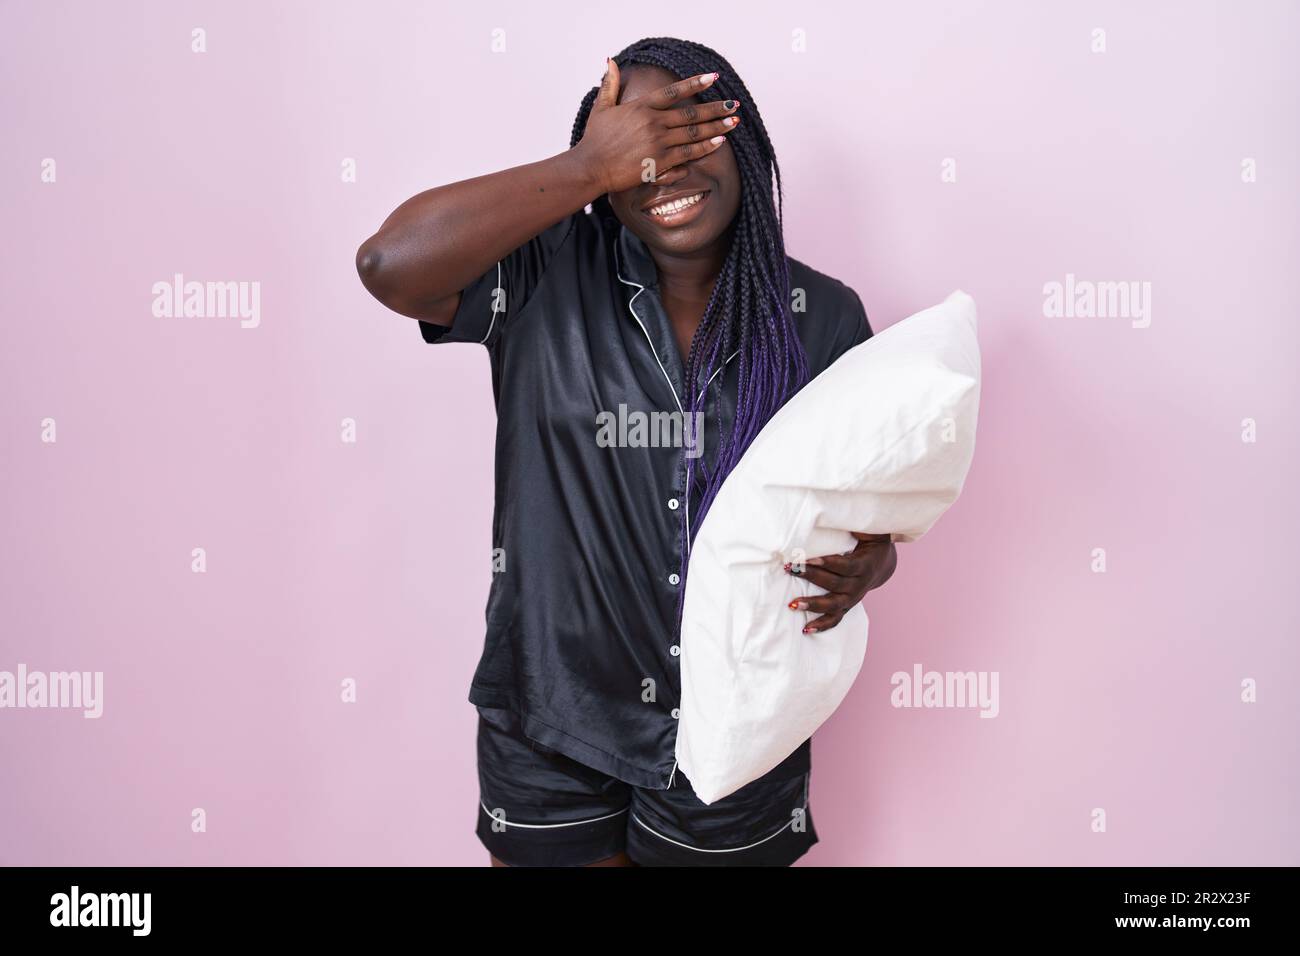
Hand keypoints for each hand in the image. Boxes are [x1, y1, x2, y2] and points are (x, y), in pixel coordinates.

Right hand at [575, 58, 740, 194]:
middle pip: (691, 113)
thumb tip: (610, 61)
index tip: (713, 78)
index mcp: (641, 107)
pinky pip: (687, 155)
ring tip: (733, 122)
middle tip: (733, 105)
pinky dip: (704, 149)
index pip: (673, 92)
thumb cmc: (594, 139)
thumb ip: (610, 85)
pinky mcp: (659, 162)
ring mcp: (658, 143)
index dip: (695, 83)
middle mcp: (653, 122)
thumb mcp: (601, 108)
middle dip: (715, 109)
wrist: (590, 167)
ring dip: (716, 128)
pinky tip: (719, 143)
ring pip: (694, 134)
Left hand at [783, 533, 897, 633]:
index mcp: (864, 565)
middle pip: (834, 584)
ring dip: (812, 606)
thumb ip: (857, 523)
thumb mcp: (868, 531)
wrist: (882, 563)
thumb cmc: (869, 542)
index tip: (806, 558)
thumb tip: (838, 509)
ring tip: (792, 605)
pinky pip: (835, 619)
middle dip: (811, 577)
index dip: (826, 563)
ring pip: (833, 605)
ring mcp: (853, 598)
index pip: (844, 565)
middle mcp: (859, 585)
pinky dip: (821, 625)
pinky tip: (805, 629)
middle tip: (789, 570)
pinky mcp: (846, 606)